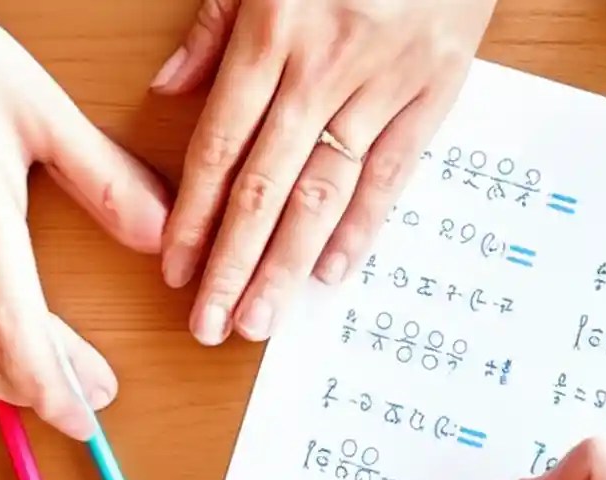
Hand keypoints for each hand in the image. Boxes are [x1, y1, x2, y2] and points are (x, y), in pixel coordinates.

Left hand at [149, 0, 496, 344]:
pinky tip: (331, 272)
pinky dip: (363, 225)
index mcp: (273, 32)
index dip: (195, 215)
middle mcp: (323, 66)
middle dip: (233, 264)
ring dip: (288, 264)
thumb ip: (216, 23)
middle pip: (265, 186)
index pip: (221, 146)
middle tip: (211, 324)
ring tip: (261, 319)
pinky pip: (394, 170)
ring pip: (324, 191)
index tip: (177, 270)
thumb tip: (170, 90)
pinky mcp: (435, 90)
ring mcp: (383, 83)